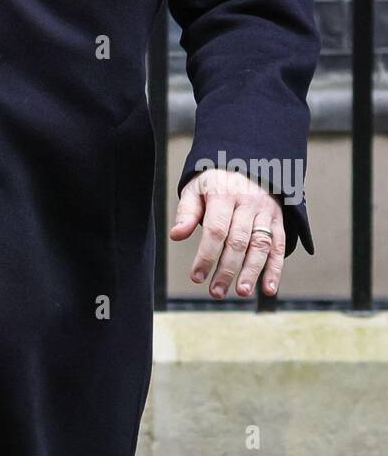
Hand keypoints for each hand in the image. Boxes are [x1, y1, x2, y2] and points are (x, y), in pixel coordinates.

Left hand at [170, 168, 284, 298]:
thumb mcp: (196, 188)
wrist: (247, 163)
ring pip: (261, 245)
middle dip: (227, 269)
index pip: (216, 229)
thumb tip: (176, 235)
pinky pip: (279, 246)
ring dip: (252, 271)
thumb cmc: (216, 182)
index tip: (197, 277)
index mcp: (224, 194)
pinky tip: (268, 289)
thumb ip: (186, 212)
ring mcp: (265, 212)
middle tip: (215, 292)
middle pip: (239, 240)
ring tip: (241, 292)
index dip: (206, 255)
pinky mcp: (278, 220)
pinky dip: (275, 269)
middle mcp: (247, 203)